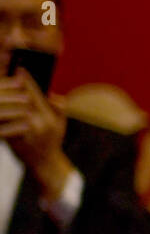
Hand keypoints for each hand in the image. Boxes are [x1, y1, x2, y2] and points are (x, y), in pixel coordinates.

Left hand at [0, 71, 70, 195]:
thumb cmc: (51, 141)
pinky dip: (0, 115)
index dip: (27, 81)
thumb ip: (59, 108)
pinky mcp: (14, 139)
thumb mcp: (61, 124)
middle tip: (3, 75)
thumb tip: (52, 93)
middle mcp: (40, 125)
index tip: (19, 68)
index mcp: (50, 119)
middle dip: (11, 87)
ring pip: (10, 110)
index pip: (37, 95)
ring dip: (2, 99)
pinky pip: (4, 123)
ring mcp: (26, 133)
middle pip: (21, 99)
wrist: (44, 164)